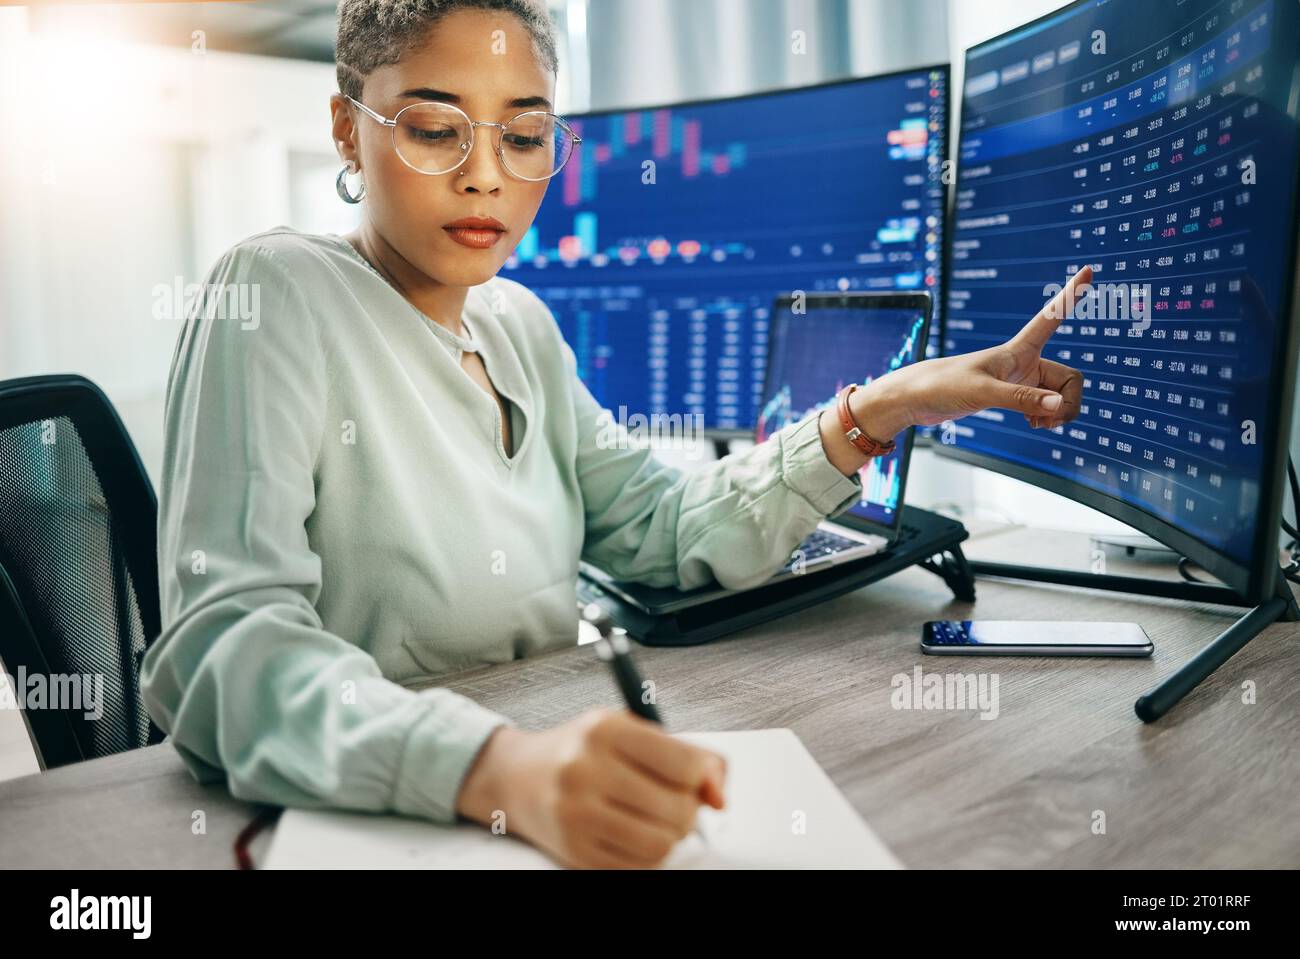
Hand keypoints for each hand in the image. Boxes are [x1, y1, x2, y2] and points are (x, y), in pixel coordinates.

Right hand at [455, 708, 726, 867]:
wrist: (517, 776)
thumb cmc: (584, 750)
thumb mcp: (632, 731)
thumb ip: (687, 755)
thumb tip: (720, 796)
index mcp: (606, 729)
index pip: (684, 764)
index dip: (702, 779)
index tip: (695, 781)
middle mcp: (587, 769)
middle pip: (677, 810)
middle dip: (688, 811)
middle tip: (675, 803)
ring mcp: (576, 813)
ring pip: (661, 845)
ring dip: (669, 837)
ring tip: (656, 820)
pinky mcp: (572, 850)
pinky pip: (636, 868)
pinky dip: (646, 855)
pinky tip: (633, 833)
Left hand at [819, 266, 1089, 473]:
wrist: (914, 399)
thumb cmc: (942, 386)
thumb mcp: (982, 392)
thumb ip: (1021, 399)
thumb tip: (1058, 406)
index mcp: (1017, 350)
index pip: (1051, 317)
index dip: (1071, 295)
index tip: (1090, 269)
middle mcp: (1023, 362)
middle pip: (1069, 379)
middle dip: (1068, 402)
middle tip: (1052, 421)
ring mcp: (1019, 380)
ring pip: (1059, 395)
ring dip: (1058, 412)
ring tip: (1041, 425)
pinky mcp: (1011, 396)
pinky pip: (1045, 406)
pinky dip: (1046, 416)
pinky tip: (1034, 424)